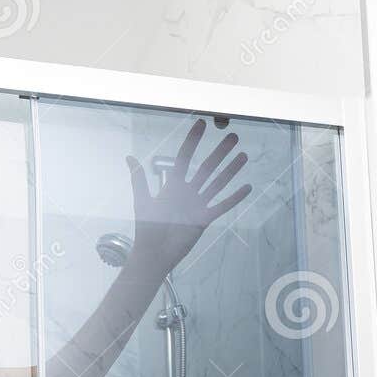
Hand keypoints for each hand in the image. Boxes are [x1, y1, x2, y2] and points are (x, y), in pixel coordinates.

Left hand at [125, 119, 251, 274]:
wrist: (155, 252)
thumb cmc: (146, 228)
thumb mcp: (142, 201)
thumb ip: (139, 179)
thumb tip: (129, 158)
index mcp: (173, 184)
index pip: (185, 157)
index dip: (193, 141)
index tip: (201, 124)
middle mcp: (188, 192)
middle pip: (207, 167)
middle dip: (220, 152)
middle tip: (233, 137)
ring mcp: (198, 205)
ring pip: (218, 184)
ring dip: (231, 171)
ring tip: (243, 156)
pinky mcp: (205, 219)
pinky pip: (222, 206)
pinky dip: (234, 197)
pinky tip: (247, 187)